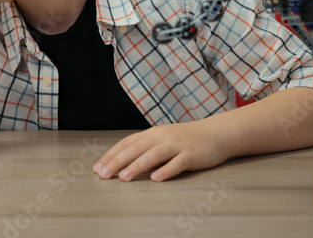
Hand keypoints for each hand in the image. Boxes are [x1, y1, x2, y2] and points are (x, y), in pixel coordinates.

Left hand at [93, 121, 227, 181]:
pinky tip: (156, 179)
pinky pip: (178, 163)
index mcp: (152, 133)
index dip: (111, 155)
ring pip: (154, 154)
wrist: (215, 133)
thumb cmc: (185, 140)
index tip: (97, 168)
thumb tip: (122, 163)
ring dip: (137, 166)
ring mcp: (177, 145)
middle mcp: (162, 137)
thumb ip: (145, 149)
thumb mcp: (163, 140)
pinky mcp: (191, 155)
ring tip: (124, 178)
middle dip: (118, 162)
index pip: (127, 143)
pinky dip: (166, 170)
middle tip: (103, 175)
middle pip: (136, 148)